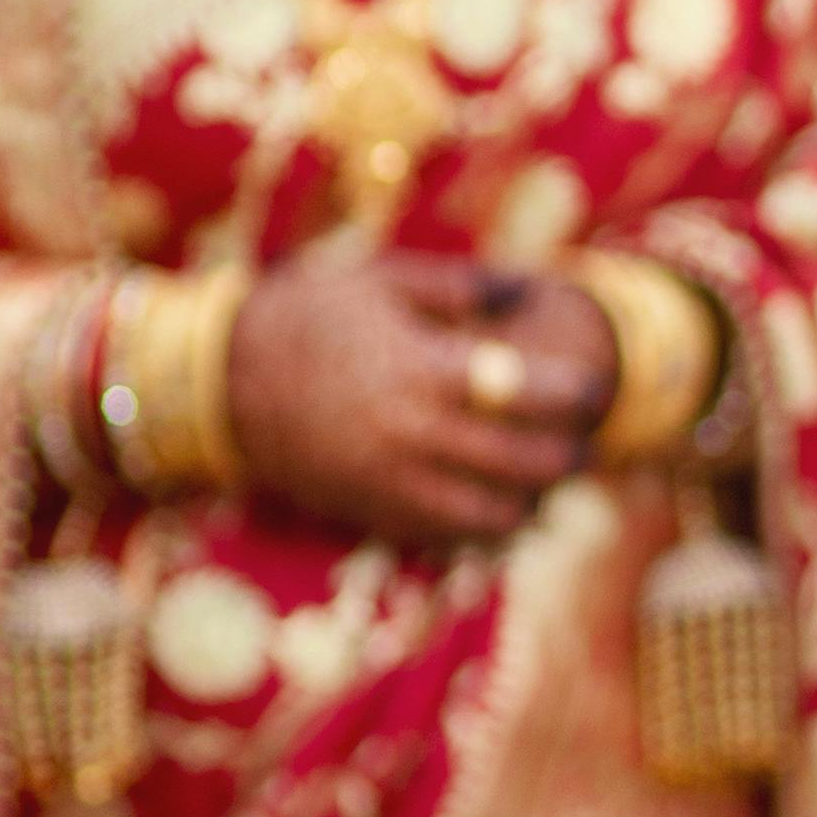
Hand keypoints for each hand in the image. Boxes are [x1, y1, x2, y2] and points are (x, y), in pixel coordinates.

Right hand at [222, 252, 618, 551]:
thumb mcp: (380, 279)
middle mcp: (412, 434)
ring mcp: (390, 482)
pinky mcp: (369, 512)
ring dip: (531, 501)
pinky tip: (498, 506)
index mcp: (422, 370)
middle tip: (584, 438)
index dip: (575, 394)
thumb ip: (459, 285)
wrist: (219, 378)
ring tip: (546, 480)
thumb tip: (529, 287)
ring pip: (490, 514)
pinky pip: (444, 536)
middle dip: (566, 453)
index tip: (597, 388)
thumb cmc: (304, 313)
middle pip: (521, 462)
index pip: (527, 392)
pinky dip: (481, 528)